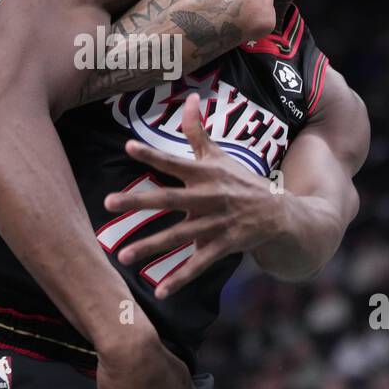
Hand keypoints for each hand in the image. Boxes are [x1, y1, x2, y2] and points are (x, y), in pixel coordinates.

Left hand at [106, 92, 280, 297]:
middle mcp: (208, 198)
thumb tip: (189, 96)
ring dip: (150, 247)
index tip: (128, 146)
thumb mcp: (220, 156)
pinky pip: (198, 265)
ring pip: (178, 237)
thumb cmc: (242, 183)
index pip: (174, 161)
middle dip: (138, 202)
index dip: (152, 154)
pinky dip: (180, 280)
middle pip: (168, 199)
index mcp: (206, 174)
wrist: (280, 214)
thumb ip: (198, 130)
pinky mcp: (223, 247)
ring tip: (123, 256)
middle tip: (108, 203)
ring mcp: (216, 224)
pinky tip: (160, 292)